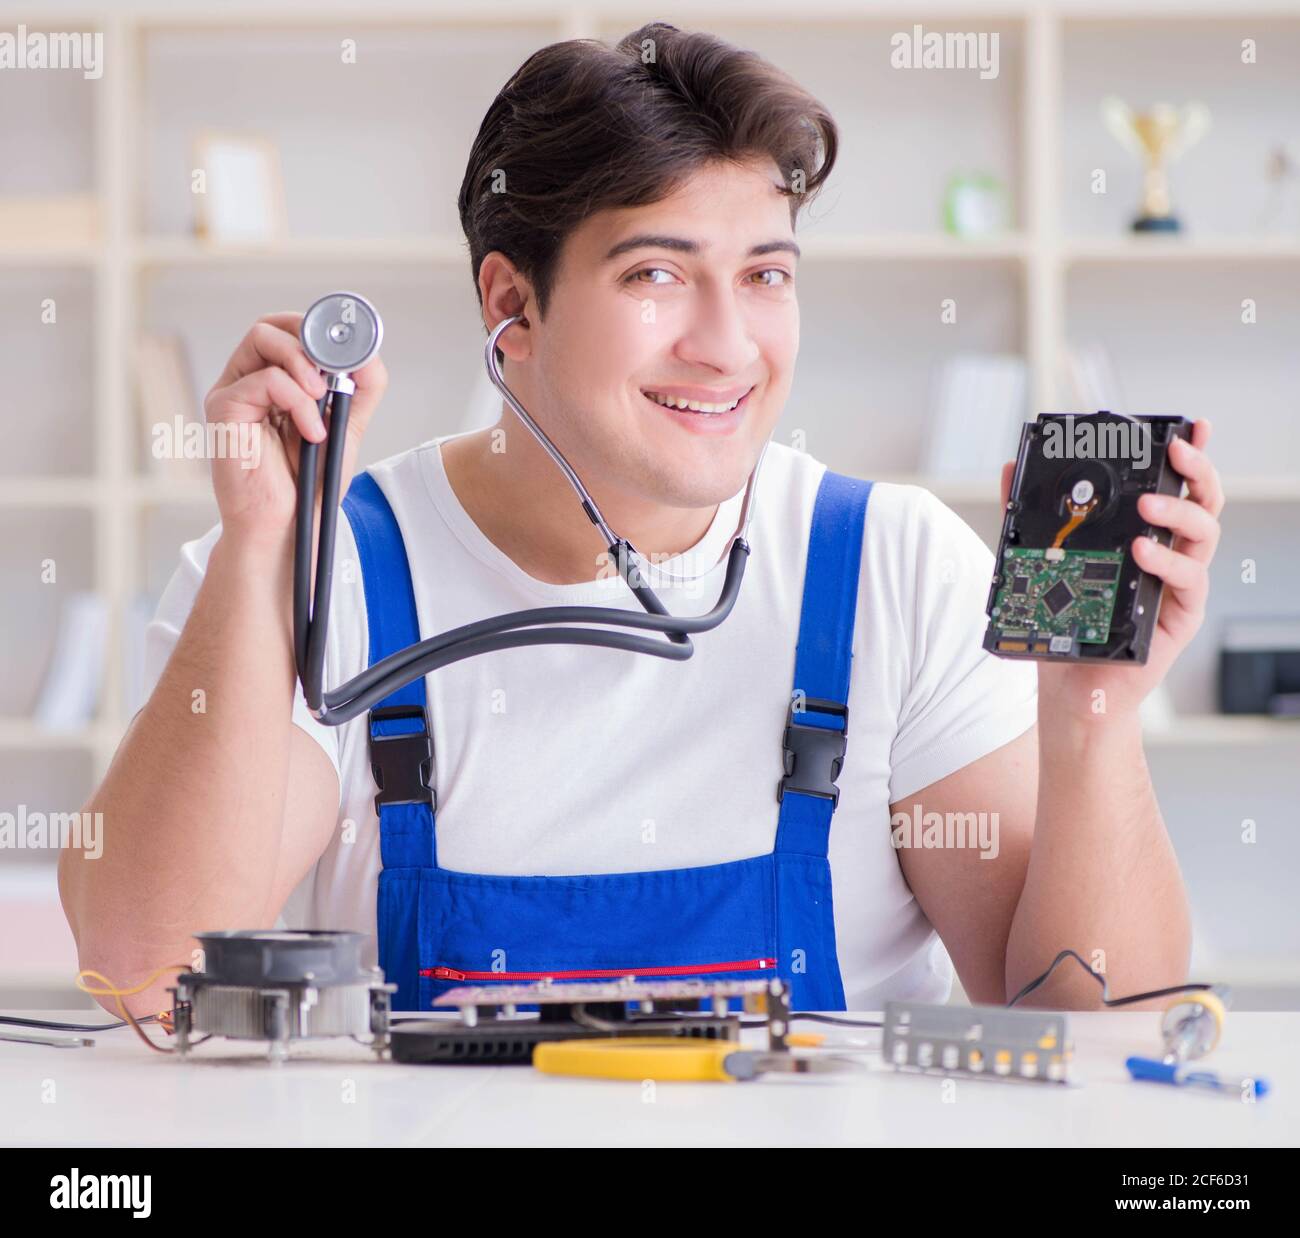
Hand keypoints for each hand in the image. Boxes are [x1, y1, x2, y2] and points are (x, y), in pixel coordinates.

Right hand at [202, 312, 387, 552]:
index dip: (315, 328)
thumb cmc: (309, 482)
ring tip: (322, 401)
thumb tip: (369, 352)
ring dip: (304, 364)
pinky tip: (311, 432)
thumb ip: (360, 389)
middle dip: (310, 340)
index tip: (348, 349)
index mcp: (272, 381)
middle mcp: (247, 380)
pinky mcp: (224, 410)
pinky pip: (263, 379)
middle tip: (334, 371)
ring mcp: (232, 392)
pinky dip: (297, 401)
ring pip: (263, 339)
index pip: (286, 330)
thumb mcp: (346, 426)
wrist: (290, 524)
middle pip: (270, 325)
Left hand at [998, 418, 1224, 719]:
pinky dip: (1167, 562)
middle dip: (1195, 469)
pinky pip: (1188, 581)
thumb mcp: (1042, 559)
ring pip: (1204, 534)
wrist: (1073, 687)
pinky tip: (1143, 550)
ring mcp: (1178, 583)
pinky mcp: (1179, 615)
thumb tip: (1009, 468)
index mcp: (1147, 534)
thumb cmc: (1067, 622)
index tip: (1188, 425)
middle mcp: (1170, 553)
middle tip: (1175, 450)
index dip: (1187, 455)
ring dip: (1179, 512)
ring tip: (1148, 505)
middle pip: (1202, 500)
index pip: (1174, 486)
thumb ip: (1029, 514)